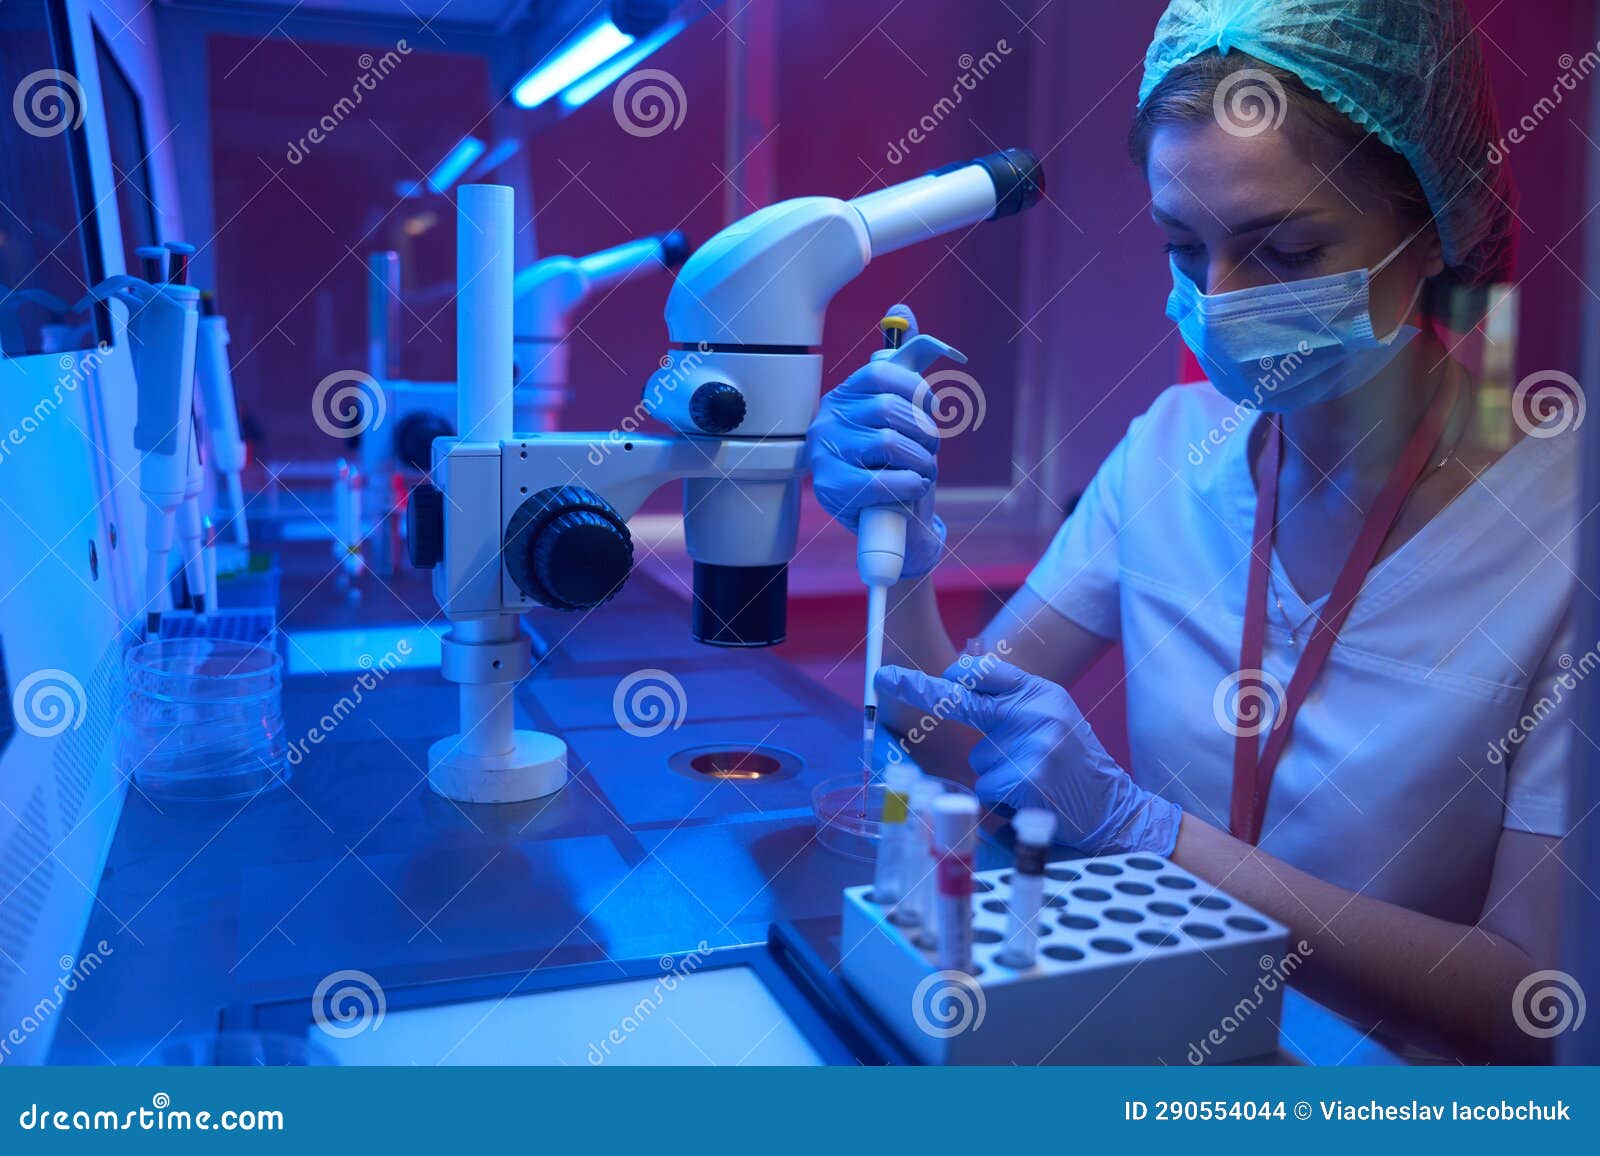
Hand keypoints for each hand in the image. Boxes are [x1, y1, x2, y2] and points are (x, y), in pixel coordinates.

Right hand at [806, 304, 944, 578]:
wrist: (891, 529)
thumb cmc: (896, 468)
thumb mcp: (902, 415)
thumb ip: (904, 365)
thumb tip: (905, 310)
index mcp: (841, 399)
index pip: (879, 373)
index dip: (916, 388)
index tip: (931, 408)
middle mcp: (825, 423)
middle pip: (888, 408)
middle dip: (924, 431)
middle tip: (931, 450)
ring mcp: (824, 457)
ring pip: (889, 441)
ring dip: (922, 460)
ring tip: (923, 472)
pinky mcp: (831, 491)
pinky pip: (884, 478)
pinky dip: (911, 483)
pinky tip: (912, 488)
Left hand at [875, 658, 1181, 855]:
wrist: (1116, 810)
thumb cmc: (1074, 766)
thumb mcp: (1052, 719)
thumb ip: (1011, 701)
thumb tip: (959, 674)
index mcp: (1041, 693)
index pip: (986, 673)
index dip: (951, 676)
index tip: (914, 673)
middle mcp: (1037, 712)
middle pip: (963, 701)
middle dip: (919, 689)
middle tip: (884, 677)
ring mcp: (1033, 745)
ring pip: (977, 761)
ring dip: (993, 777)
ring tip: (1030, 783)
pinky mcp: (1027, 779)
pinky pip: (987, 790)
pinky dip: (1000, 802)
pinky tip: (1029, 801)